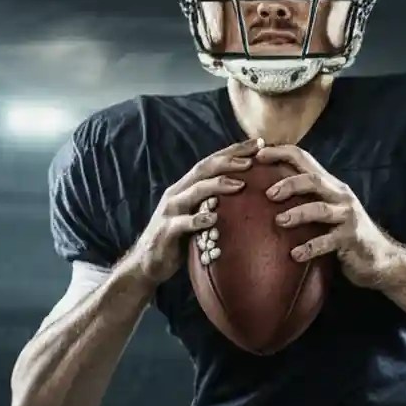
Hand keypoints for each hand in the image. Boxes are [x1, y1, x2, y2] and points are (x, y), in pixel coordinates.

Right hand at [127, 137, 262, 285]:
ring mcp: (170, 211)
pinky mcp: (166, 231)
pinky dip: (198, 219)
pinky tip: (213, 218)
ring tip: (240, 184)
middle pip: (203, 170)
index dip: (233, 151)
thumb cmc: (179, 238)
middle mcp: (177, 193)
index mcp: (185, 187)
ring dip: (217, 186)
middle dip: (228, 161)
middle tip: (253, 158)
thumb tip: (243, 192)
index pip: (211, 162)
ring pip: (194, 191)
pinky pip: (183, 223)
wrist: (147, 262)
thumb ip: (212, 202)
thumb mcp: (196, 215)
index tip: (258, 143)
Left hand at [257, 144, 399, 288]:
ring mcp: (347, 216)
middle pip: (313, 180)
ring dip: (298, 214)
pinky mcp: (351, 239)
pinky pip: (328, 242)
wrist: (378, 257)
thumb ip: (305, 198)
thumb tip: (266, 190)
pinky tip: (294, 255)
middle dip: (289, 184)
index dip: (281, 153)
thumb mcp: (326, 210)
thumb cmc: (343, 232)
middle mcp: (340, 196)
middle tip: (268, 194)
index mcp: (330, 185)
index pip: (304, 159)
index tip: (258, 154)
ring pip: (320, 209)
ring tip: (280, 222)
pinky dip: (310, 248)